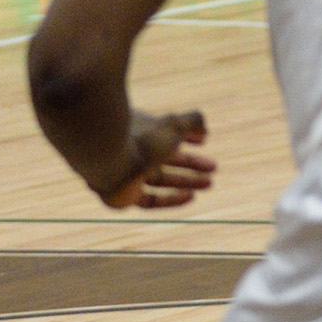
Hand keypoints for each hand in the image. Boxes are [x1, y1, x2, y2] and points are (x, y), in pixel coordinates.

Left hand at [96, 110, 215, 209]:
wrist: (107, 155)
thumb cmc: (140, 137)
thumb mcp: (175, 124)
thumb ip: (194, 121)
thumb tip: (204, 130)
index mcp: (137, 129)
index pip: (163, 133)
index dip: (186, 136)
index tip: (205, 140)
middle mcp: (129, 151)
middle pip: (164, 160)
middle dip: (190, 165)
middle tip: (213, 169)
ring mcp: (124, 173)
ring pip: (159, 180)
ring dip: (185, 182)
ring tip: (209, 184)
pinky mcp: (121, 195)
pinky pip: (149, 200)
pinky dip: (171, 200)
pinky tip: (190, 197)